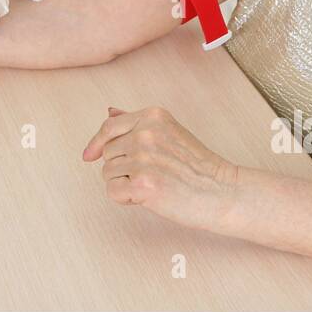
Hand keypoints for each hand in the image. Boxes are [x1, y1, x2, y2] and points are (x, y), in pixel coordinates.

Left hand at [82, 106, 241, 230]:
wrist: (222, 192)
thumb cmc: (199, 168)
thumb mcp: (170, 133)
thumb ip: (139, 123)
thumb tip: (110, 111)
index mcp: (153, 116)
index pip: (109, 126)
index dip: (96, 143)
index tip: (89, 154)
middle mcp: (145, 133)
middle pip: (107, 153)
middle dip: (121, 167)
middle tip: (150, 175)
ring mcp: (142, 158)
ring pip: (108, 173)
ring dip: (124, 184)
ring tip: (153, 185)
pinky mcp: (142, 184)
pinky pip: (113, 191)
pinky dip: (125, 199)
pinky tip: (148, 198)